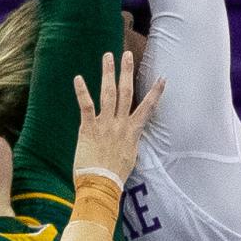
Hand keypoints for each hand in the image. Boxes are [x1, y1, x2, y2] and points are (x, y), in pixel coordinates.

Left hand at [72, 51, 164, 186]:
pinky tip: (78, 77)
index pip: (147, 107)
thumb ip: (130, 143)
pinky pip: (86, 106)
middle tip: (126, 55)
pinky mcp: (88, 128)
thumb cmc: (115, 176)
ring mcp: (105, 124)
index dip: (155, 92)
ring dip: (108, 73)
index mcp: (132, 131)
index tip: (162, 78)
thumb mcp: (130, 158)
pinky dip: (82, 91)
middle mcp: (120, 124)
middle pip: (126, 92)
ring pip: (109, 93)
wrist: (101, 185)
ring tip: (108, 56)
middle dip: (127, 72)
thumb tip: (131, 138)